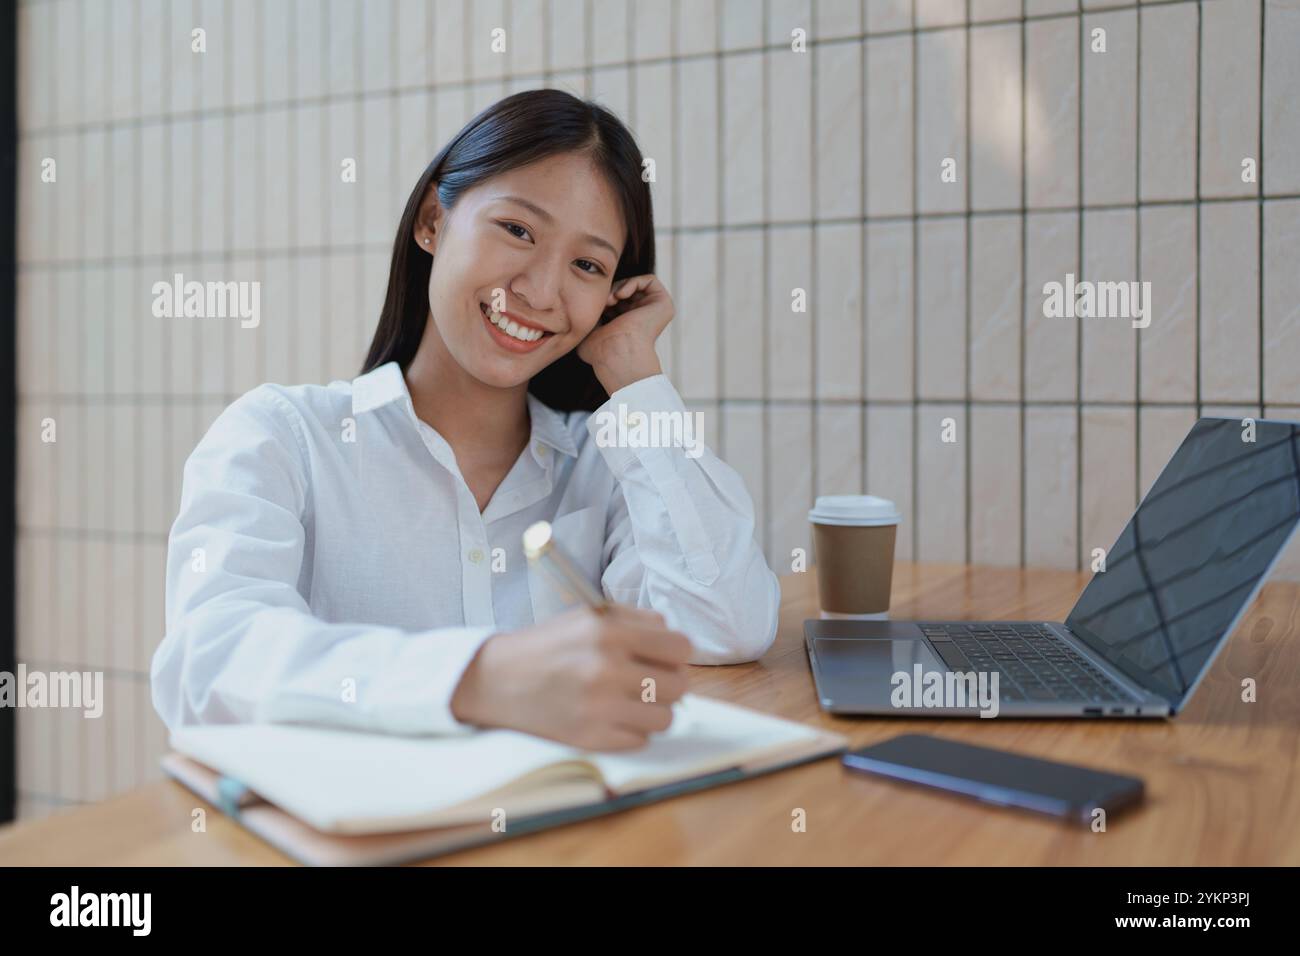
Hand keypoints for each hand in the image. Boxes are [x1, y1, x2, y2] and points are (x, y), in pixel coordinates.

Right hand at [449, 604, 693, 750]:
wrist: (498, 679)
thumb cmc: (549, 645)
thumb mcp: (591, 615)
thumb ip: (638, 621)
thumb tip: (678, 645)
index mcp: (609, 632)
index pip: (680, 648)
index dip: (677, 654)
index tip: (666, 658)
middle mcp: (607, 668)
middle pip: (678, 685)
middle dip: (667, 683)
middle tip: (648, 681)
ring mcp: (600, 707)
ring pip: (665, 718)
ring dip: (653, 710)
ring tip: (629, 700)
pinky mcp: (591, 738)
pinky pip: (641, 740)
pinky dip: (632, 731)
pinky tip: (611, 716)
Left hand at [576, 274, 673, 393]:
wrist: (617, 353)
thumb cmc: (601, 351)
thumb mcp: (589, 331)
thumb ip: (590, 316)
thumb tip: (586, 301)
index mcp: (627, 326)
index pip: (615, 302)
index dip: (603, 299)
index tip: (596, 307)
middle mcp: (642, 318)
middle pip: (624, 292)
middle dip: (610, 292)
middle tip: (604, 302)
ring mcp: (654, 311)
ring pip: (635, 285)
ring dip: (619, 287)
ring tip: (610, 301)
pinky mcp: (664, 303)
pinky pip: (649, 280)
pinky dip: (632, 282)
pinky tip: (621, 295)